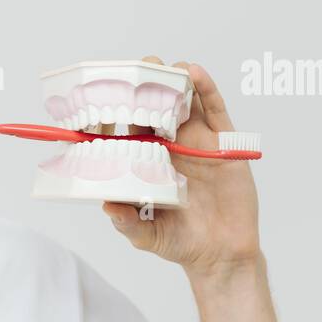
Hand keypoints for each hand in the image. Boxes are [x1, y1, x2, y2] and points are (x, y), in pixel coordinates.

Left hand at [102, 58, 261, 279]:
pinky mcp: (223, 143)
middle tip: (131, 71)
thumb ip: (127, 222)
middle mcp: (169, 146)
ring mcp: (196, 140)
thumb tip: (107, 206)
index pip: (124, 129)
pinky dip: (206, 88)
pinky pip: (214, 108)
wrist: (222, 253)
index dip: (112, 113)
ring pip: (183, 100)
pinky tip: (194, 72)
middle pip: (152, 106)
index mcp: (146, 161)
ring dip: (172, 79)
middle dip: (141, 86)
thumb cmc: (180, 242)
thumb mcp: (146, 235)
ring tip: (161, 67)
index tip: (98, 98)